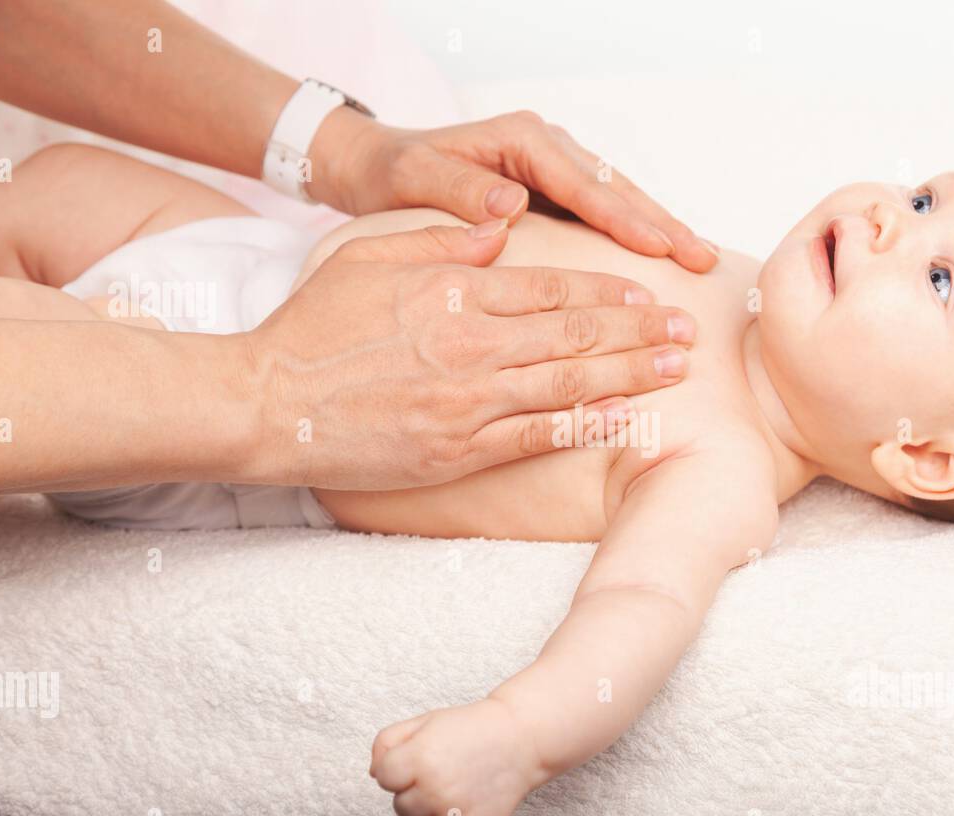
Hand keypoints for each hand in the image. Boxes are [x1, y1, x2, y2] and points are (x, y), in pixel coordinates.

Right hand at [242, 220, 694, 489]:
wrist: (266, 405)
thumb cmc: (310, 328)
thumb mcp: (367, 258)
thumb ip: (438, 238)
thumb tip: (501, 229)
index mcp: (455, 290)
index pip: (554, 285)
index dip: (609, 289)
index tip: (646, 292)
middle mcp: (474, 343)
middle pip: (578, 331)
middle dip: (641, 330)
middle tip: (687, 332)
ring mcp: (471, 399)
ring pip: (572, 381)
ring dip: (632, 373)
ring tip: (676, 369)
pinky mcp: (461, 449)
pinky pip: (540, 435)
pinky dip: (588, 423)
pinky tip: (626, 415)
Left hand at [308, 106, 718, 272]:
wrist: (377, 164)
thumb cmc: (392, 172)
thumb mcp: (413, 177)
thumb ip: (457, 191)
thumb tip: (509, 206)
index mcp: (520, 141)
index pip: (582, 183)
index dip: (623, 218)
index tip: (659, 248)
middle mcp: (544, 149)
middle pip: (614, 187)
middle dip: (661, 222)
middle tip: (703, 256)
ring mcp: (553, 170)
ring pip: (617, 198)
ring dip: (658, 228)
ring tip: (700, 258)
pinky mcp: (552, 192)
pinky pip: (602, 212)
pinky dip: (634, 234)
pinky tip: (662, 259)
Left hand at [370, 698, 545, 815]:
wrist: (521, 738)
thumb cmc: (470, 729)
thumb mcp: (425, 721)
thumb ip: (387, 742)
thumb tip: (375, 775)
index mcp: (421, 759)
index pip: (384, 778)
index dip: (398, 768)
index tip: (418, 760)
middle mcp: (438, 791)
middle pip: (400, 808)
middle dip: (415, 793)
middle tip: (444, 775)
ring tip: (450, 801)